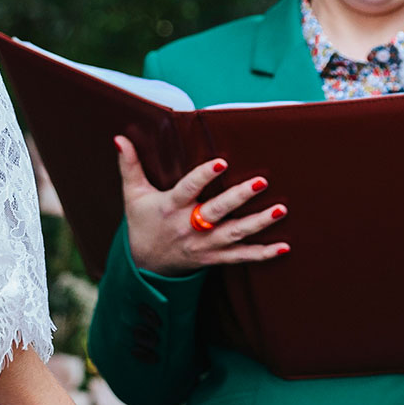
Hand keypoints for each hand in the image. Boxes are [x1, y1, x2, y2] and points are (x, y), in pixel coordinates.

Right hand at [116, 137, 288, 276]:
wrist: (144, 266)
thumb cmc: (143, 222)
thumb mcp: (133, 194)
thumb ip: (130, 165)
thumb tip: (119, 138)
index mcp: (171, 207)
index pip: (188, 189)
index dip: (203, 177)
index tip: (221, 162)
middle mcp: (189, 227)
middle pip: (217, 212)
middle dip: (239, 198)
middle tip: (261, 182)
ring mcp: (204, 245)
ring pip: (234, 234)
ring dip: (258, 224)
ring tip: (280, 210)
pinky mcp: (214, 258)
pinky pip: (241, 257)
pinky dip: (263, 254)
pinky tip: (284, 247)